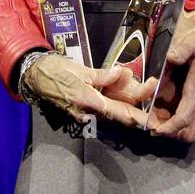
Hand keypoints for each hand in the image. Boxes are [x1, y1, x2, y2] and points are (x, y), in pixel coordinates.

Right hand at [26, 54, 153, 129]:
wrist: (36, 76)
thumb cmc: (56, 70)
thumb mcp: (81, 70)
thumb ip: (103, 75)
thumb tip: (122, 73)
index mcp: (89, 101)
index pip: (119, 112)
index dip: (137, 118)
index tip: (152, 122)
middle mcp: (90, 110)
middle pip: (120, 113)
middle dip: (140, 112)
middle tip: (158, 110)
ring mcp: (87, 111)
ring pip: (115, 110)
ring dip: (131, 106)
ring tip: (150, 104)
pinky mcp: (86, 107)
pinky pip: (107, 106)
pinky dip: (119, 103)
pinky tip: (131, 97)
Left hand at [149, 12, 194, 141]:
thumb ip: (181, 51)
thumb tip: (169, 58)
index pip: (183, 119)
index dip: (169, 128)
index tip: (156, 129)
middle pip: (189, 133)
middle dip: (172, 134)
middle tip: (159, 126)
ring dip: (183, 133)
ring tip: (170, 125)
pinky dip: (194, 129)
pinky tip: (184, 119)